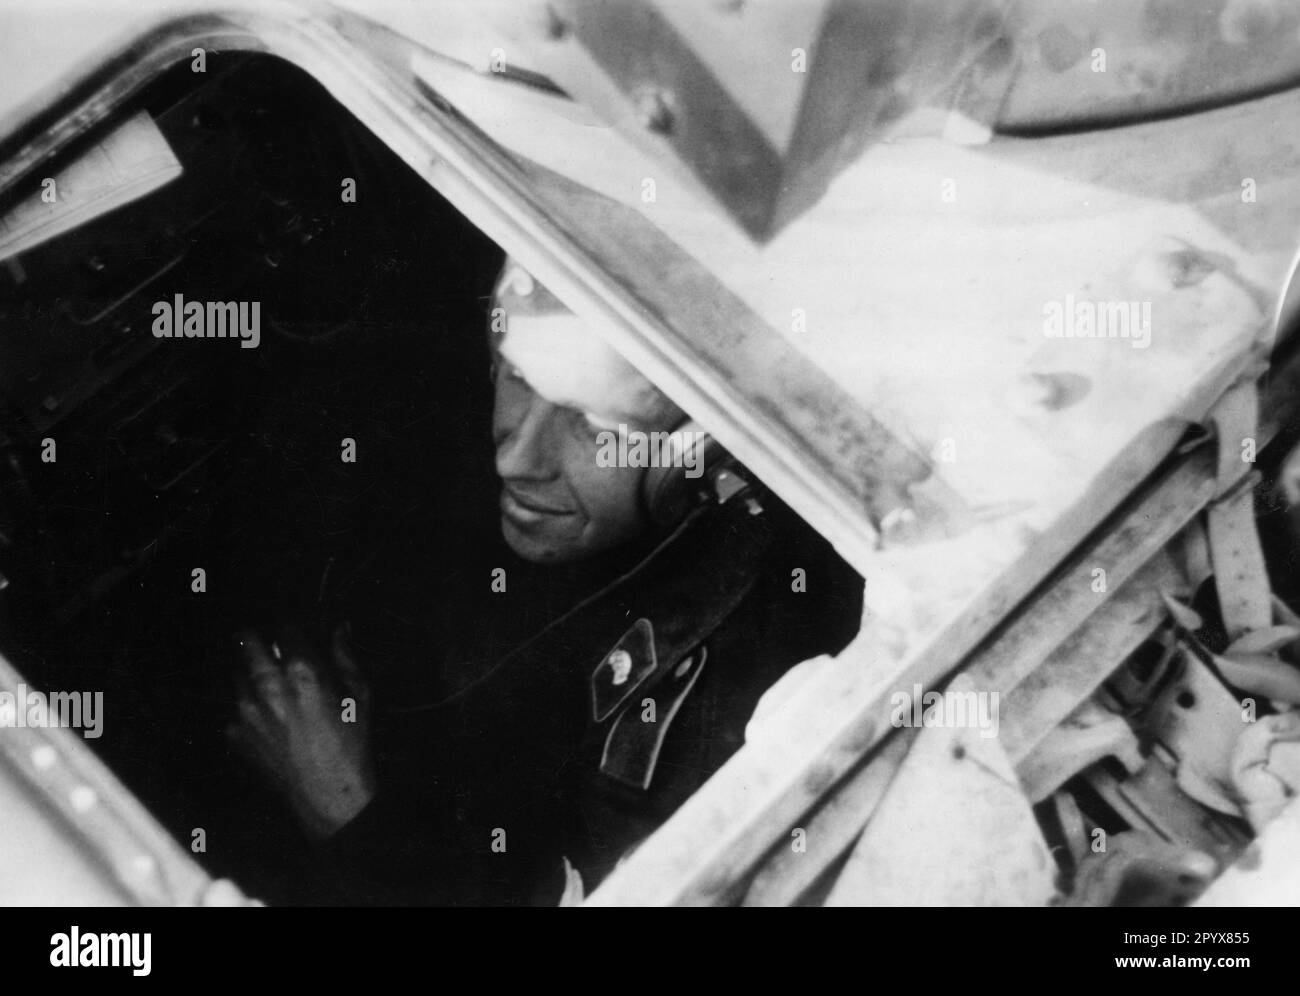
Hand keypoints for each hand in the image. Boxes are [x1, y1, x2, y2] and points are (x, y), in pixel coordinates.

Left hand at [227, 625, 375, 839]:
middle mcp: (268, 685)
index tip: (290, 628)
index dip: (288, 624)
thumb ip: (344, 656)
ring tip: (270, 686)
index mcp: (302, 670)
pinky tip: (268, 718)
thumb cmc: (351, 743)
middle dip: (256, 639)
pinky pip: (236, 709)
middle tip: (267, 644)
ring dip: (250, 674)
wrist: (329, 793)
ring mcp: (246, 710)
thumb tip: (339, 629)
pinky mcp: (236, 734)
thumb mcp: (359, 694)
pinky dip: (248, 708)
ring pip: (237, 674)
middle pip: (245, 641)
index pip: (283, 627)